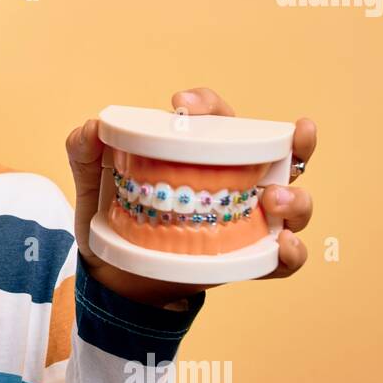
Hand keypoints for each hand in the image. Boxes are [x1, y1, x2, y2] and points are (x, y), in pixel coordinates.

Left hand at [66, 87, 316, 306]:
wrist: (113, 277)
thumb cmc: (114, 217)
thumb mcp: (93, 184)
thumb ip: (85, 153)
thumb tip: (91, 127)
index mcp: (205, 151)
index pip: (220, 117)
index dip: (209, 105)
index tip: (180, 107)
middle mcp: (238, 180)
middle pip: (283, 153)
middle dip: (296, 142)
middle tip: (292, 134)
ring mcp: (249, 220)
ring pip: (294, 203)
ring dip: (295, 198)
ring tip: (274, 200)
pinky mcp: (249, 260)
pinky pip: (283, 259)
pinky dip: (291, 253)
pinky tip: (284, 246)